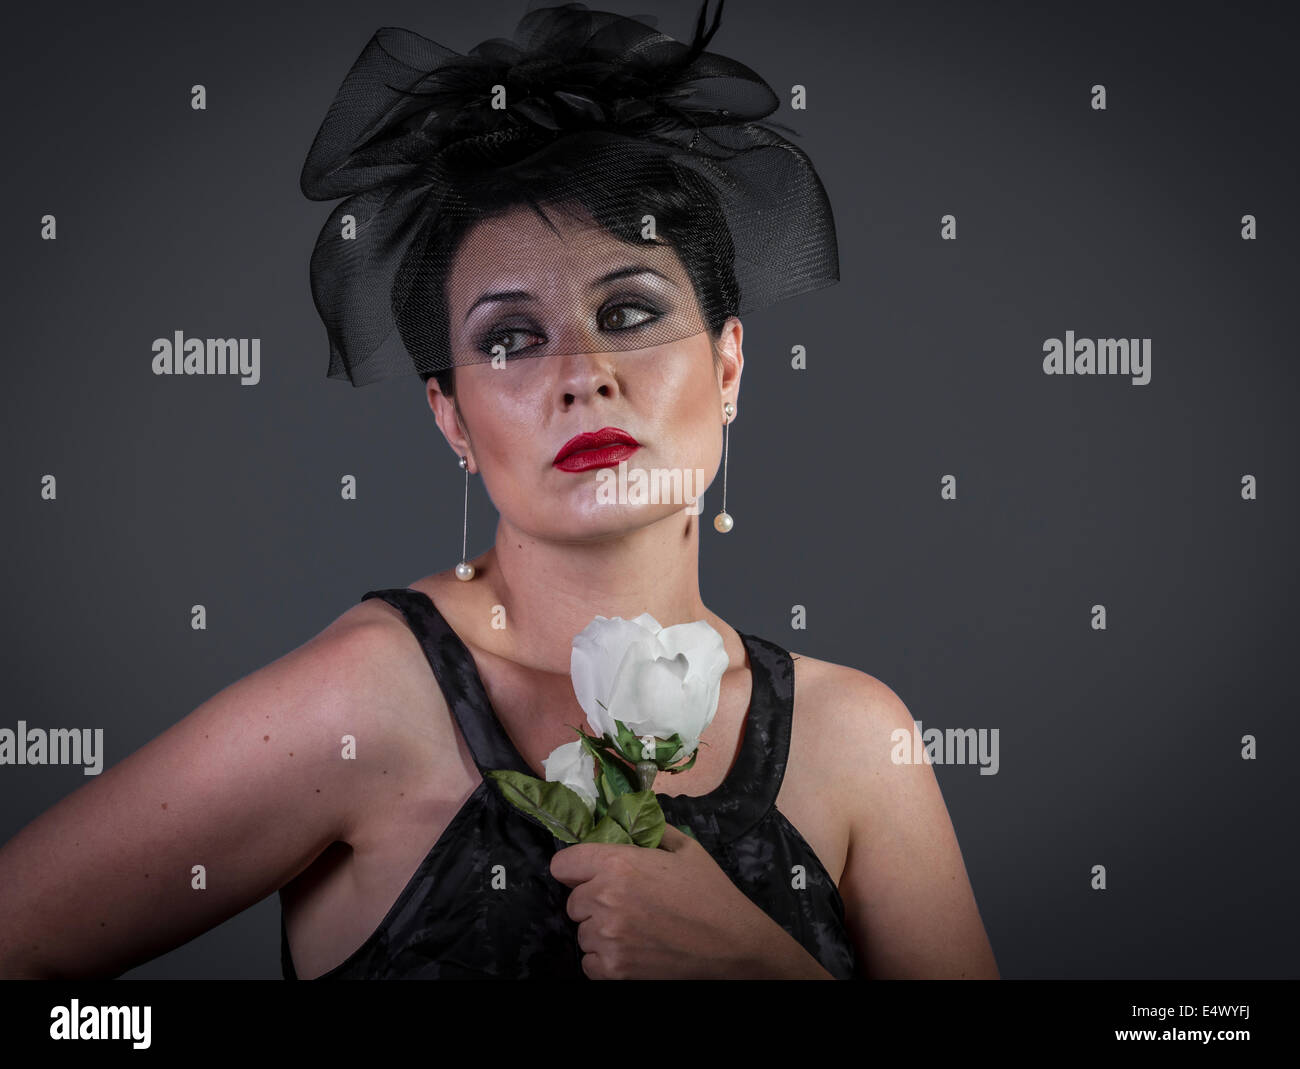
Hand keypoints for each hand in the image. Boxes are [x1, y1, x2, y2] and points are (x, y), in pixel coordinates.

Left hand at [549, 824, 833, 978]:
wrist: (733, 943)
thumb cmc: (710, 892)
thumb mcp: (685, 848)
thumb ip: (652, 831)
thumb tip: (633, 820)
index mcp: (618, 863)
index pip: (562, 865)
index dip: (575, 869)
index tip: (588, 875)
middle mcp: (605, 898)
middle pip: (573, 902)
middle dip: (593, 902)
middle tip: (624, 905)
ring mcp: (607, 937)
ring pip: (582, 934)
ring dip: (600, 932)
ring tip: (632, 930)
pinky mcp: (614, 970)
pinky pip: (589, 963)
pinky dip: (604, 961)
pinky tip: (630, 952)